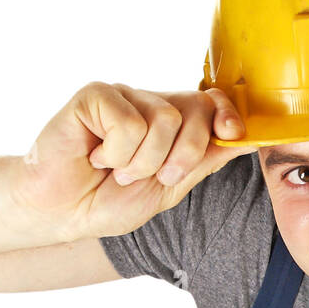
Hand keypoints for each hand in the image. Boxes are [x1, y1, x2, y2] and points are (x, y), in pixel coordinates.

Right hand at [11, 81, 251, 240]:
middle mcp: (150, 104)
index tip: (232, 134)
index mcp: (172, 124)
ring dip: (144, 161)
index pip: (212, 102)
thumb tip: (247, 138)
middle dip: (185, 155)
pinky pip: (129, 122)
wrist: (60, 211)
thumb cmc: (108, 200)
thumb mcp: (169, 188)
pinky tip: (96, 157)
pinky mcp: (95, 96)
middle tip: (156, 177)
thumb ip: (205, 161)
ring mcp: (123, 97)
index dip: (228, 114)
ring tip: (117, 170)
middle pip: (197, 109)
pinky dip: (116, 153)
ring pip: (164, 119)